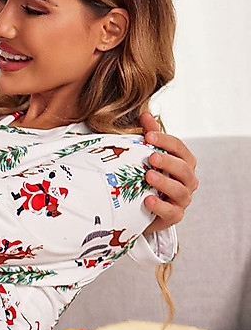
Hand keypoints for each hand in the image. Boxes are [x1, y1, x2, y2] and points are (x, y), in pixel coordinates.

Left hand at [139, 113, 198, 233]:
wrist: (142, 208)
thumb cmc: (148, 178)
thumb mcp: (148, 156)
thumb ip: (150, 136)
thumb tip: (146, 114)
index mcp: (183, 163)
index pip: (180, 148)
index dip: (165, 141)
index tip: (147, 136)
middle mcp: (187, 180)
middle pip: (184, 169)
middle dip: (168, 162)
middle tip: (151, 157)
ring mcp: (182, 199)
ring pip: (180, 190)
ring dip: (164, 183)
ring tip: (148, 176)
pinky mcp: (174, 216)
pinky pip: (171, 212)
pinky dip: (160, 206)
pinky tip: (147, 200)